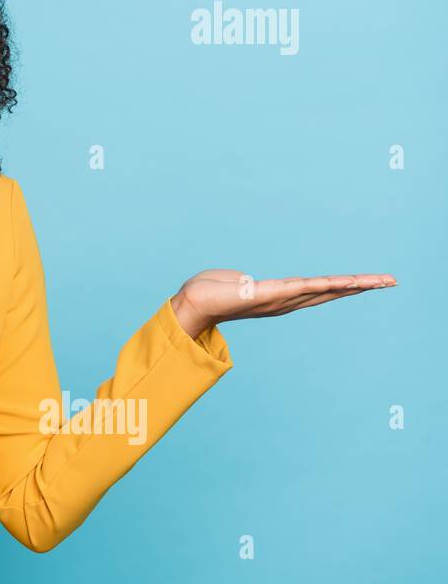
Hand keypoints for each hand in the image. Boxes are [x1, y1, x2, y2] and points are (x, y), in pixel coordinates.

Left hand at [169, 269, 396, 338]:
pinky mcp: (272, 293)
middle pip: (331, 293)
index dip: (343, 287)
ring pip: (325, 290)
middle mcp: (285, 302)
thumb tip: (245, 281)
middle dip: (361, 287)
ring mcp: (281, 299)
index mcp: (279, 297)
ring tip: (382, 281)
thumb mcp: (234, 283)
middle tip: (390, 281)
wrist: (192, 302)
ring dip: (354, 285)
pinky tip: (350, 281)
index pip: (318, 291)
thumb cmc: (209, 292)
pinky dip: (329, 284)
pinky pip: (306, 287)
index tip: (366, 281)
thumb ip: (245, 281)